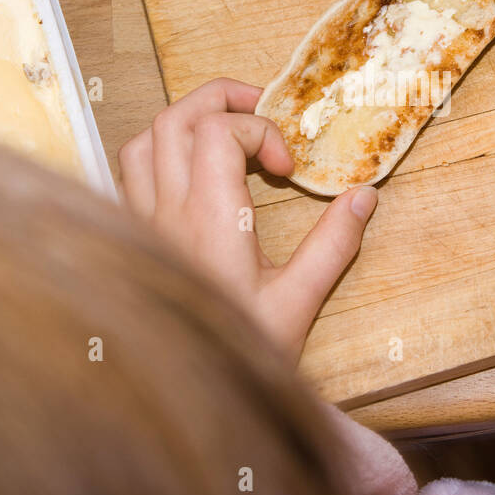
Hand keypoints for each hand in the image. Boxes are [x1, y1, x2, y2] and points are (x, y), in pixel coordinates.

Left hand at [118, 78, 377, 356]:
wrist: (183, 394)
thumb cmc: (239, 350)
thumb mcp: (299, 301)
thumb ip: (334, 244)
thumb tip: (363, 195)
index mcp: (209, 218)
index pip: (218, 130)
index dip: (260, 129)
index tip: (287, 168)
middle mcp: (166, 211)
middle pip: (176, 116)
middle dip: (223, 100)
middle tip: (263, 112)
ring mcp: (143, 221)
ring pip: (146, 138)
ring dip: (187, 121)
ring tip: (226, 132)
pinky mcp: (133, 235)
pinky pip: (131, 171)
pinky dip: (160, 150)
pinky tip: (191, 171)